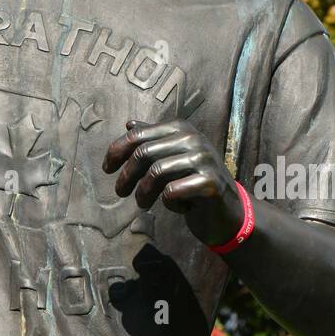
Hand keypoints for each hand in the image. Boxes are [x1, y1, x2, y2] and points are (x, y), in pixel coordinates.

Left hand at [102, 118, 243, 247]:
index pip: (138, 135)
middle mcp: (193, 138)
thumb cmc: (193, 181)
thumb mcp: (173, 156)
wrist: (227, 211)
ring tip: (143, 203)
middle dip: (127, 176)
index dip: (117, 151)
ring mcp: (204, 159)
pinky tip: (177, 206)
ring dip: (144, 193)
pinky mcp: (210, 183)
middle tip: (121, 193)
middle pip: (144, 154)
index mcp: (180, 128)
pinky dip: (168, 204)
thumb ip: (152, 139)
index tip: (107, 169)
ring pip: (156, 173)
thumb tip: (129, 124)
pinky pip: (172, 192)